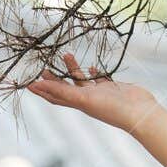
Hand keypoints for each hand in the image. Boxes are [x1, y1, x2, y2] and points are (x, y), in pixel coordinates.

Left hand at [25, 51, 159, 130]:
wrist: (138, 112)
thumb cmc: (111, 108)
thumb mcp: (83, 98)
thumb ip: (62, 91)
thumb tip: (38, 85)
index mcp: (77, 103)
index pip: (54, 96)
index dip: (41, 90)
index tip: (28, 83)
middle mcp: (86, 99)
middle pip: (64, 88)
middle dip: (53, 78)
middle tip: (43, 67)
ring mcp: (98, 94)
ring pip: (81, 80)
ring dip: (72, 69)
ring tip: (66, 54)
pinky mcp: (111, 88)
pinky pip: (98, 79)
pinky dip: (92, 72)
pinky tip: (90, 66)